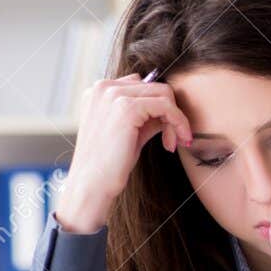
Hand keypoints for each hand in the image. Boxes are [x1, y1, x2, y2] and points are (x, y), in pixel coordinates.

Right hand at [56, 74, 193, 233]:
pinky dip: (178, 122)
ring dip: (176, 119)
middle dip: (171, 114)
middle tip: (172, 140)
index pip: (142, 85)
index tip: (165, 132)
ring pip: (165, 94)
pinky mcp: (126, 107)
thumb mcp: (129, 131)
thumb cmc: (109, 163)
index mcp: (99, 91)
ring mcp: (114, 95)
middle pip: (156, 87)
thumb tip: (172, 108)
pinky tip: (172, 143)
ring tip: (172, 142)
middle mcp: (103, 87)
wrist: (92, 185)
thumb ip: (146, 115)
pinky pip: (167, 106)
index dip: (158, 107)